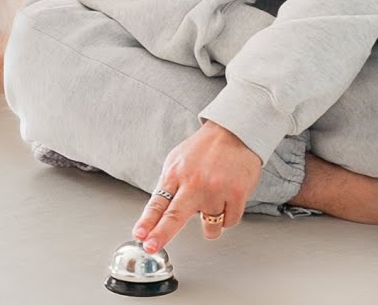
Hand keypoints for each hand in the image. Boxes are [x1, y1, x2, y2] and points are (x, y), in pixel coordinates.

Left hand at [132, 121, 261, 252]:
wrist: (235, 132)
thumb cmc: (204, 149)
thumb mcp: (177, 161)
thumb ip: (168, 186)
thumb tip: (156, 216)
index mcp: (175, 174)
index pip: (157, 203)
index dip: (147, 222)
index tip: (140, 235)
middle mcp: (194, 183)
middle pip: (175, 216)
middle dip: (161, 234)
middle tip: (152, 246)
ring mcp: (216, 190)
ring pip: (210, 227)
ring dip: (210, 224)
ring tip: (213, 204)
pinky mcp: (237, 194)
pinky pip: (229, 222)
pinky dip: (227, 216)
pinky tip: (226, 200)